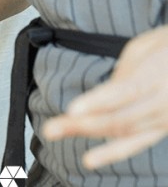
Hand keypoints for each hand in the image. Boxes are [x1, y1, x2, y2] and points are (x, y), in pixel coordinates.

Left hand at [41, 25, 167, 168]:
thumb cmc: (163, 49)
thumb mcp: (142, 49)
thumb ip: (121, 75)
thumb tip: (100, 98)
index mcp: (157, 74)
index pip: (125, 92)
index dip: (98, 102)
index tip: (73, 111)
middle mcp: (165, 101)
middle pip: (120, 118)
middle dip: (83, 125)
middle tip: (50, 129)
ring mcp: (167, 119)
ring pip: (124, 133)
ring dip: (88, 134)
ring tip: (56, 133)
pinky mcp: (165, 130)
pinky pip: (136, 143)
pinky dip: (113, 151)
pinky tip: (92, 158)